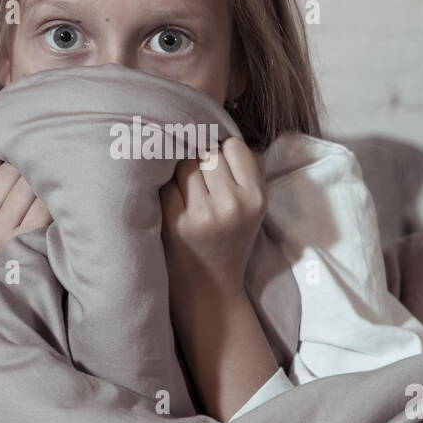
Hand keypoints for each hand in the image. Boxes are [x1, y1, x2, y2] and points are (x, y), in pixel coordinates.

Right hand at [0, 151, 51, 265]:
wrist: (14, 289)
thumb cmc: (4, 245)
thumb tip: (9, 142)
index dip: (9, 156)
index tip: (25, 161)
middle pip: (9, 171)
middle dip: (30, 168)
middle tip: (48, 170)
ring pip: (27, 183)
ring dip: (44, 181)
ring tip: (55, 184)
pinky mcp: (21, 239)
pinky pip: (43, 203)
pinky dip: (53, 198)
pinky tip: (60, 200)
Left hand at [160, 137, 266, 301]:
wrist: (209, 288)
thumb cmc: (230, 239)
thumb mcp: (254, 208)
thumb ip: (249, 169)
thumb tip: (226, 133)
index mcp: (256, 198)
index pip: (234, 147)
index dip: (223, 153)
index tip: (219, 169)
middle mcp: (232, 204)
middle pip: (208, 154)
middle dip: (202, 164)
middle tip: (202, 187)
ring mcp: (202, 214)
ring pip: (186, 165)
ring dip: (183, 175)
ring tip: (190, 196)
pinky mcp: (175, 222)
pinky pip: (167, 184)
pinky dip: (168, 191)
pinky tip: (176, 207)